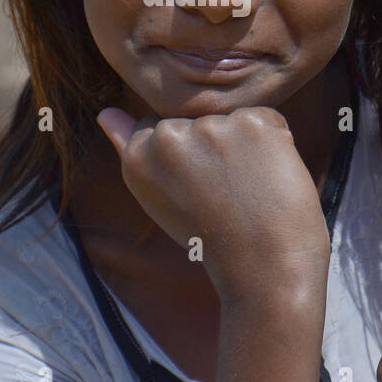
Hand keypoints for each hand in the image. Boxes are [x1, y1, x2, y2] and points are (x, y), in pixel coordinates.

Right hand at [96, 106, 329, 301]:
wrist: (264, 269)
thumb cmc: (213, 239)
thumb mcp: (159, 197)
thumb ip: (129, 149)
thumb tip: (105, 112)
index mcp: (138, 156)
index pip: (160, 126)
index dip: (188, 157)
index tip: (199, 188)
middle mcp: (167, 137)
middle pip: (196, 119)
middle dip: (214, 146)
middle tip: (226, 194)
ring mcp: (211, 127)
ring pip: (232, 119)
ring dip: (246, 145)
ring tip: (250, 189)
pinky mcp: (253, 122)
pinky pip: (268, 120)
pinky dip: (275, 145)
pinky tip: (271, 178)